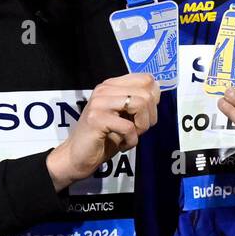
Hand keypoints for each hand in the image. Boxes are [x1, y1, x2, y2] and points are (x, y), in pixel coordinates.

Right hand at [47, 73, 159, 190]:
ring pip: (140, 105)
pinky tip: (121, 145)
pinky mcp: (96, 119)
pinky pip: (129, 127)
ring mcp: (99, 103)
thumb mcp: (124, 116)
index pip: (146, 79)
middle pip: (147, 93)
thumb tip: (157, 93)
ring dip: (142, 126)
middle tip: (138, 130)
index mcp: (111, 85)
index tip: (145, 115)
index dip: (154, 99)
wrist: (77, 156)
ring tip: (131, 136)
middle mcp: (104, 90)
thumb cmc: (104, 138)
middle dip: (150, 116)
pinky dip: (131, 140)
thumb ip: (138, 102)